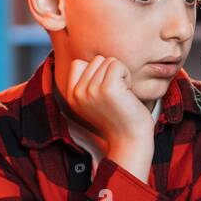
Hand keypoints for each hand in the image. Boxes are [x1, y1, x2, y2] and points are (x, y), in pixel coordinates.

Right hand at [65, 55, 154, 180]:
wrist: (129, 140)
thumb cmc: (118, 119)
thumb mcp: (95, 100)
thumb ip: (88, 82)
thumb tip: (95, 59)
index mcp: (71, 96)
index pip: (78, 63)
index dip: (97, 72)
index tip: (105, 92)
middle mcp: (77, 93)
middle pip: (96, 60)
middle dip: (110, 73)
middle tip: (116, 96)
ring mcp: (90, 90)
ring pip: (107, 60)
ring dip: (120, 75)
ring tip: (121, 95)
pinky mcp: (107, 88)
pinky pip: (117, 64)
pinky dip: (127, 75)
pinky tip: (127, 93)